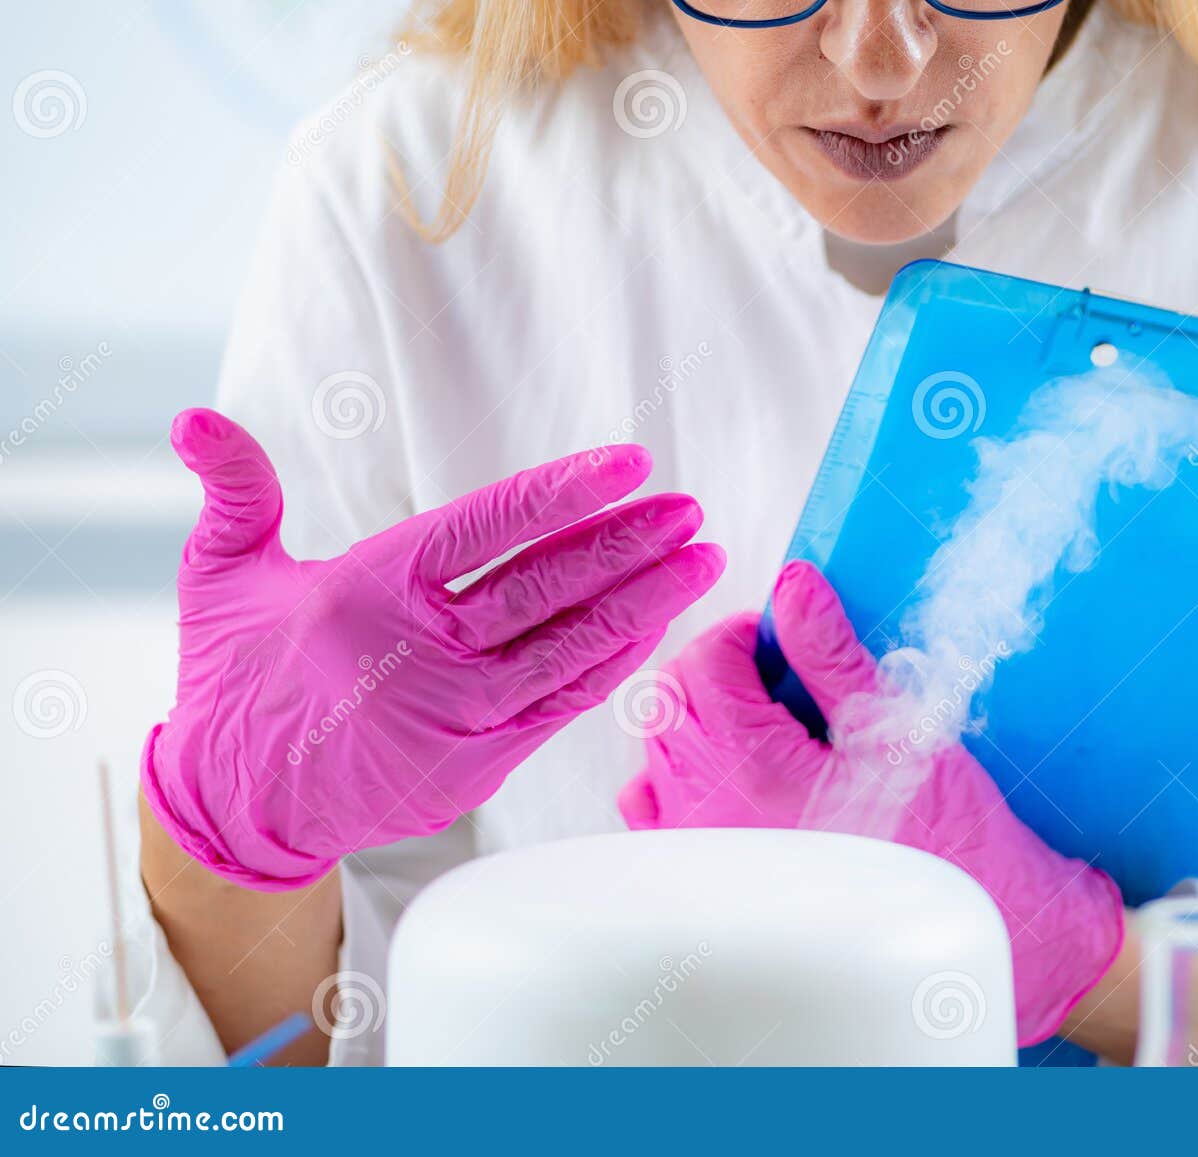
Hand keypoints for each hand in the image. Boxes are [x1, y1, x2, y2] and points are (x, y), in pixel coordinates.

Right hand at [144, 408, 723, 890]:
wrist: (239, 804)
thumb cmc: (236, 677)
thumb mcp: (219, 574)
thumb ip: (236, 490)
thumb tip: (195, 416)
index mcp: (371, 590)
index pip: (490, 526)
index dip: (566, 492)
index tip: (628, 462)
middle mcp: (424, 653)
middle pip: (549, 586)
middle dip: (629, 543)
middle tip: (686, 508)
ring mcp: (458, 713)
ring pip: (571, 647)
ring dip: (643, 601)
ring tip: (699, 559)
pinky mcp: (479, 761)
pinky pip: (564, 703)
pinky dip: (613, 662)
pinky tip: (654, 625)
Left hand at [618, 560, 1123, 1045]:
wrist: (979, 926)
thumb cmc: (953, 836)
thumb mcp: (899, 730)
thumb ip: (832, 654)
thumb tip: (794, 586)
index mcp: (753, 769)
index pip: (703, 660)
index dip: (742, 631)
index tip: (783, 637)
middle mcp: (710, 815)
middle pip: (670, 700)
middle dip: (715, 668)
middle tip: (776, 671)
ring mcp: (704, 854)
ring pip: (657, 752)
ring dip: (698, 718)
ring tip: (763, 721)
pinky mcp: (713, 884)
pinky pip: (658, 810)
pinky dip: (682, 775)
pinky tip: (737, 774)